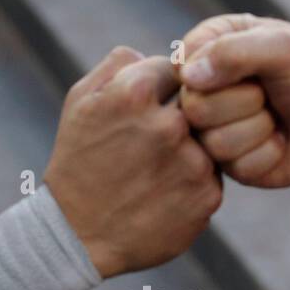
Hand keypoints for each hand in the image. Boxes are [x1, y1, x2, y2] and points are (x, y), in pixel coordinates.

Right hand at [43, 47, 222, 278]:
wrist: (76, 236)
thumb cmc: (77, 162)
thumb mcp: (79, 102)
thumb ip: (116, 65)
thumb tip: (150, 53)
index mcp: (132, 93)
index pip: (174, 67)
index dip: (162, 88)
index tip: (147, 108)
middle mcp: (167, 124)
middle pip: (199, 99)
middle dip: (181, 114)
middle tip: (155, 139)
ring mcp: (191, 162)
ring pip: (209, 136)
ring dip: (190, 147)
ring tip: (155, 168)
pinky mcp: (207, 196)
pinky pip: (212, 172)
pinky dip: (193, 179)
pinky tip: (164, 191)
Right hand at [175, 14, 289, 187]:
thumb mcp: (283, 46)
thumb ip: (233, 51)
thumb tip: (187, 76)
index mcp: (207, 49)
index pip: (182, 66)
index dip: (216, 72)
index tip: (249, 69)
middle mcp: (201, 89)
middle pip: (194, 108)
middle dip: (244, 103)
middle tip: (267, 95)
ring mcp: (210, 128)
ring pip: (214, 141)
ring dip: (259, 130)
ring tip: (275, 117)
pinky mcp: (227, 162)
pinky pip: (236, 166)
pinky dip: (268, 153)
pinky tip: (278, 141)